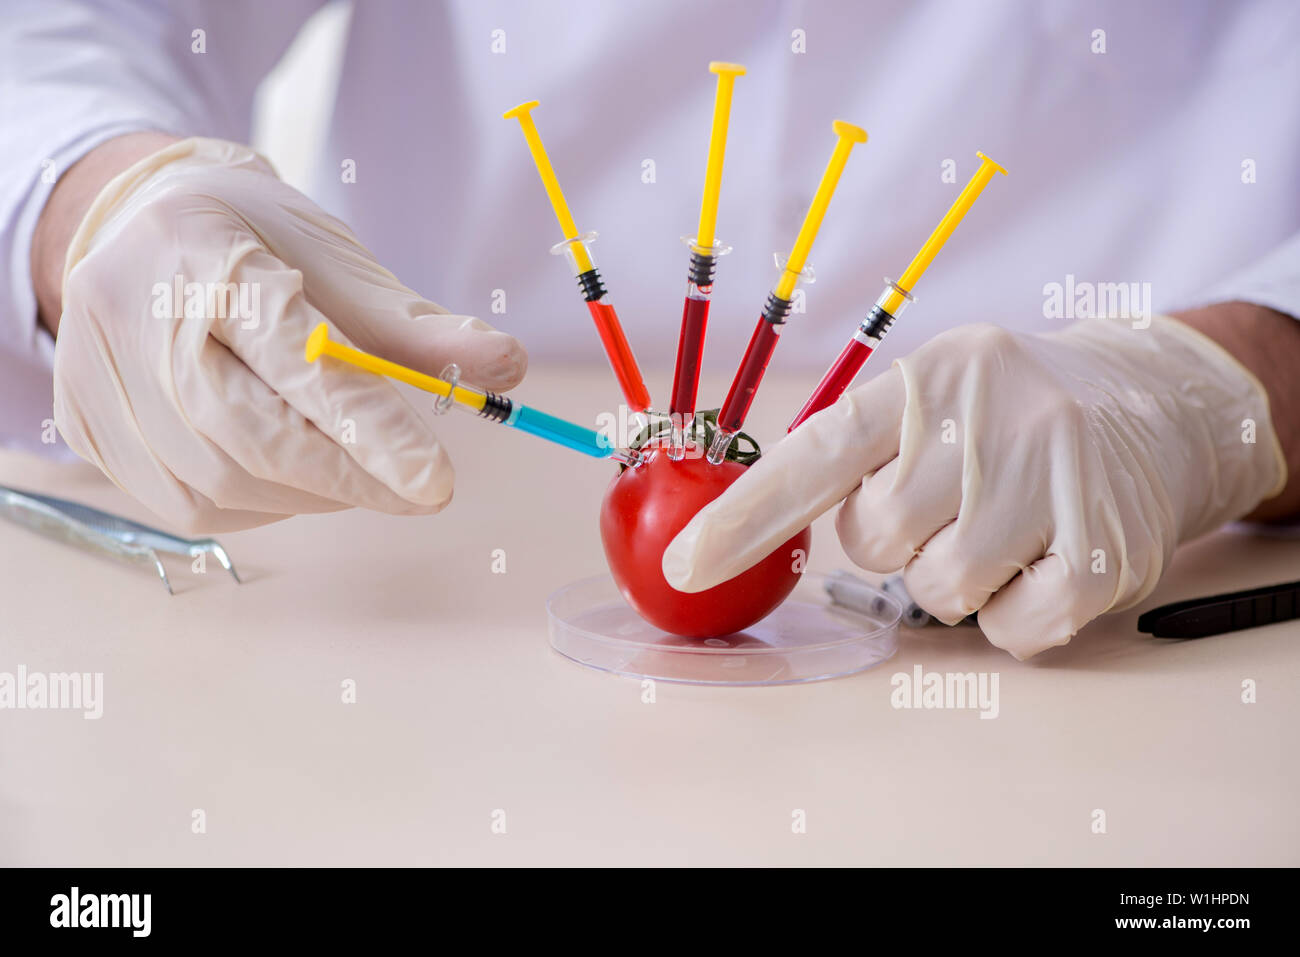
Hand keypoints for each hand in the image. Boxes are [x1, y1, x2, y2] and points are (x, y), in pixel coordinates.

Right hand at [50, 137, 525, 531]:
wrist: (138, 225)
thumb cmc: (253, 241)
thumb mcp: (334, 260)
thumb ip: (414, 326)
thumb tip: (508, 366)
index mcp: (204, 255)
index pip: (293, 356)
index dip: (367, 428)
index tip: (436, 483)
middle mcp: (131, 316)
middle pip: (245, 433)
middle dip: (349, 475)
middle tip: (420, 491)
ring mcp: (97, 378)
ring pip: (216, 483)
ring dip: (307, 493)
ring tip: (352, 468)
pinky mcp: (86, 428)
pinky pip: (186, 504)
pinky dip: (259, 504)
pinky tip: (290, 474)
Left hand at [663, 318, 1285, 658]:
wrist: (1151, 404)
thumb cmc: (1004, 414)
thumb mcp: (932, 394)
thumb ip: (851, 448)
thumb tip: (735, 528)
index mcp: (930, 380)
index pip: (819, 451)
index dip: (746, 514)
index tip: (686, 565)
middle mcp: (992, 422)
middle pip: (878, 537)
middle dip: (889, 541)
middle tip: (937, 505)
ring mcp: (1054, 485)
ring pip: (939, 591)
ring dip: (949, 579)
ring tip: (993, 527)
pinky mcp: (1105, 551)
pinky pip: (1010, 631)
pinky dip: (1008, 616)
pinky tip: (1037, 560)